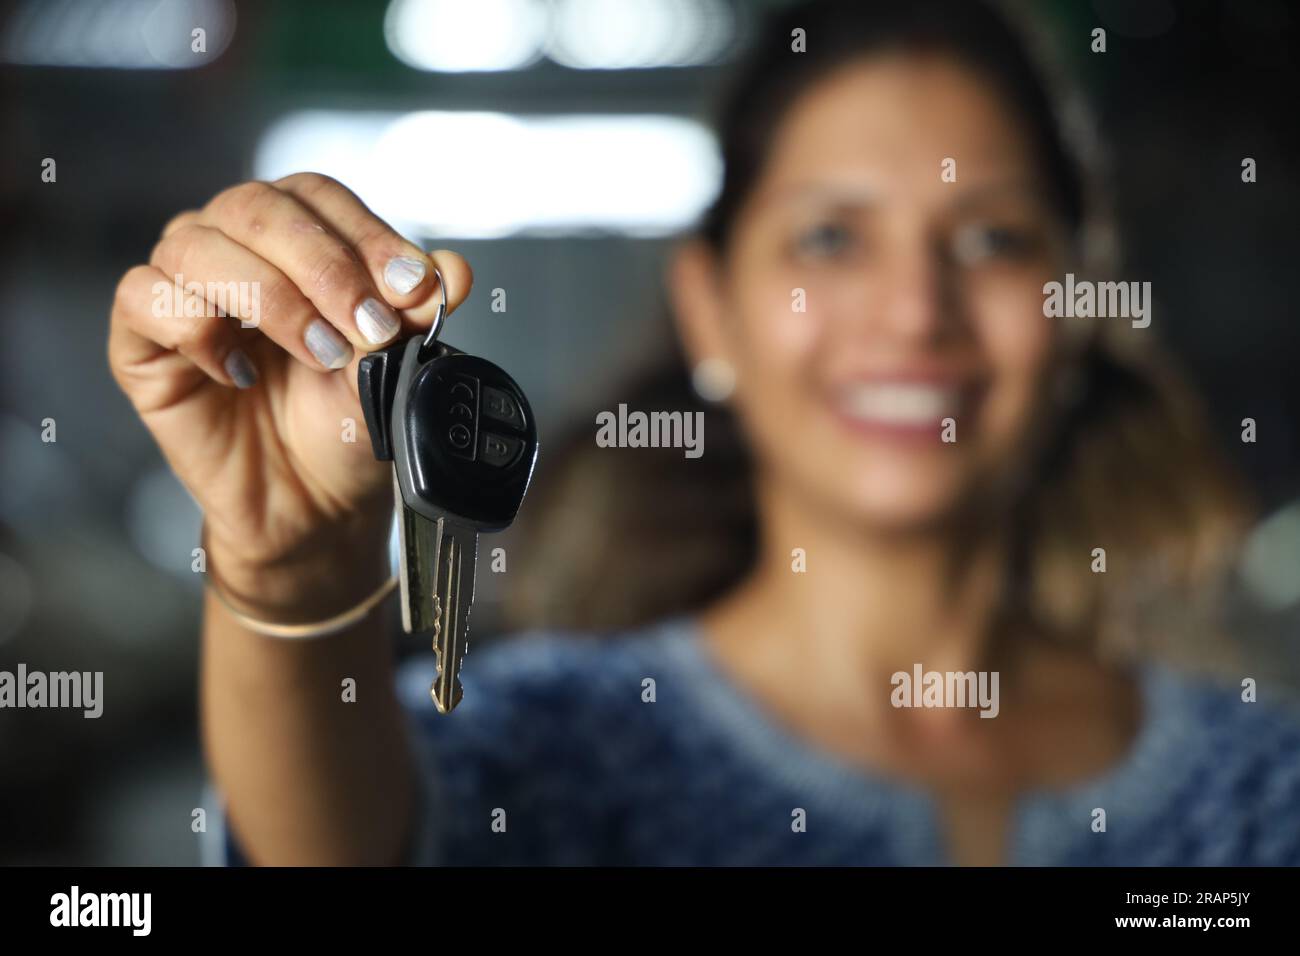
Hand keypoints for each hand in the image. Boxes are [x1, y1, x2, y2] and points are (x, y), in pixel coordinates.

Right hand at [109, 173, 472, 614]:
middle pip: (258, 208)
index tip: (413, 286)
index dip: (365, 234)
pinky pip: (145, 299)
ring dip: (271, 297)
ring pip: (197, 245)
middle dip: (324, 266)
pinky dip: (197, 328)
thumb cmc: (345, 422)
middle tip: (369, 326)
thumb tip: (453, 270)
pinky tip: (241, 374)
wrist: (312, 503)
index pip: (318, 196)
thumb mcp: (393, 367)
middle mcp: (231, 246)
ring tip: (323, 355)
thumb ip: (417, 316)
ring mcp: (180, 287)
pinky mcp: (140, 338)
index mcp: (295, 236)